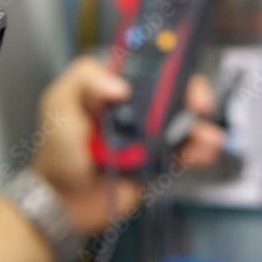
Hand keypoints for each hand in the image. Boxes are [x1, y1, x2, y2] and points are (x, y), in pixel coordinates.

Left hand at [31, 55, 225, 234]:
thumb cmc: (57, 151)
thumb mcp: (59, 104)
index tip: (178, 65)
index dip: (167, 59)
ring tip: (204, 134)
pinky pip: (186, 151)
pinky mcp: (159, 160)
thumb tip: (121, 85)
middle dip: (191, 91)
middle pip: (174, 90)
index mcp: (113, 86)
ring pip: (185, 120)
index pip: (145, 63)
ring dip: (200, 123)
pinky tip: (203, 150)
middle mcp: (135, 106)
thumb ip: (84, 81)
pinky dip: (201, 149)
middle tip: (196, 102)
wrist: (64, 201)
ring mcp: (149, 133)